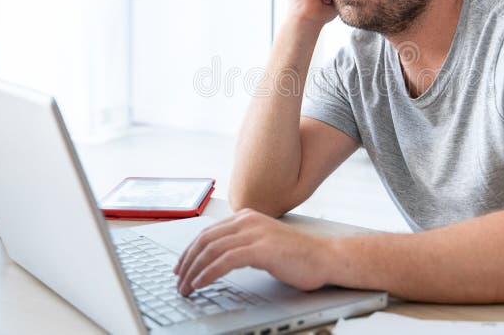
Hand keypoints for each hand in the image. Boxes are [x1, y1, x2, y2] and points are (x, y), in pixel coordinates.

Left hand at [173, 208, 331, 295]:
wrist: (324, 257)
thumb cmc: (297, 255)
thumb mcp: (263, 243)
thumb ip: (242, 244)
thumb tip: (217, 258)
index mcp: (247, 217)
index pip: (208, 232)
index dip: (190, 250)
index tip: (181, 267)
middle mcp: (248, 220)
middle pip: (205, 239)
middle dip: (187, 262)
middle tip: (178, 280)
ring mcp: (255, 233)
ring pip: (212, 250)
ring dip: (194, 271)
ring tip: (186, 287)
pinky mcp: (262, 249)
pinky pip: (225, 261)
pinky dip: (209, 273)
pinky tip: (201, 284)